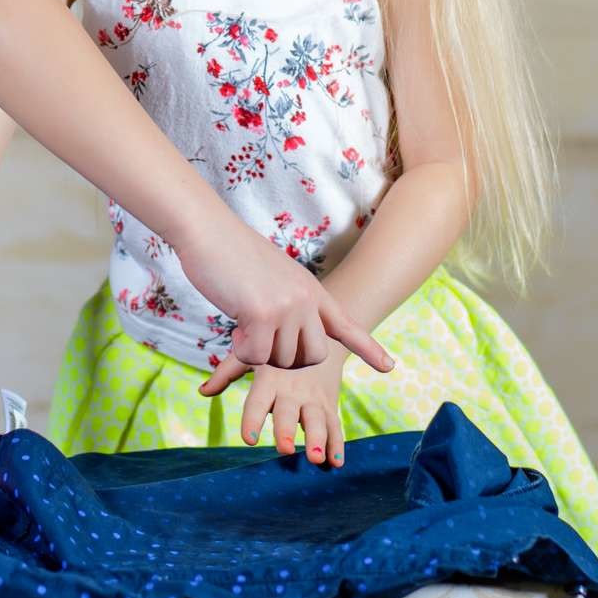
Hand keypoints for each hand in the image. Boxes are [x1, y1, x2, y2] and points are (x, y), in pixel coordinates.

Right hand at [173, 217, 394, 374]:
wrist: (208, 229)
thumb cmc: (230, 252)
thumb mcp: (272, 275)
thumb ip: (286, 302)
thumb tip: (282, 332)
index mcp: (310, 289)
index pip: (345, 324)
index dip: (367, 348)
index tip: (388, 367)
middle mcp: (305, 300)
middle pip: (312, 356)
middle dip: (286, 358)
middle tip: (260, 339)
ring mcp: (287, 307)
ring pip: (282, 360)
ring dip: (259, 352)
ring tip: (243, 326)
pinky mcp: (262, 315)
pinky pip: (257, 358)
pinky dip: (243, 353)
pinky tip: (234, 333)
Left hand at [200, 342, 348, 467]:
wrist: (319, 333)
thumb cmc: (276, 349)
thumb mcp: (251, 356)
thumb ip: (226, 374)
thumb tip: (202, 392)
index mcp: (268, 378)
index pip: (257, 400)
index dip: (252, 418)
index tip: (248, 438)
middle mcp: (291, 389)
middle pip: (287, 412)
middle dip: (287, 430)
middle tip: (285, 449)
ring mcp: (313, 397)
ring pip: (316, 420)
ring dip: (317, 439)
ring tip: (315, 458)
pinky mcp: (330, 403)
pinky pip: (335, 424)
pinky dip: (338, 443)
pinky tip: (336, 462)